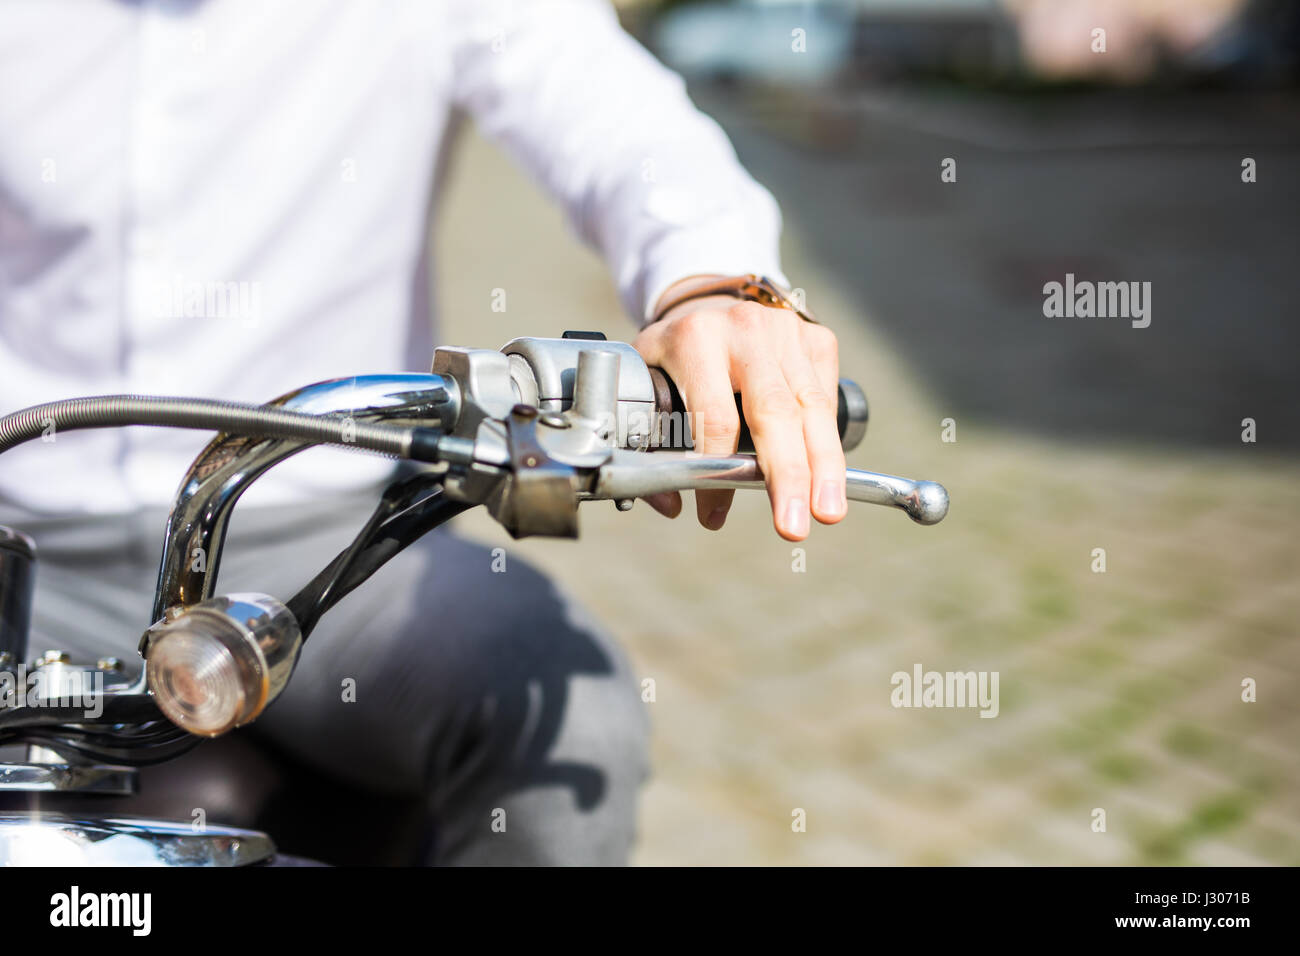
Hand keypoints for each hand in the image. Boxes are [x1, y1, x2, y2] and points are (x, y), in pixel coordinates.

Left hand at [633, 277, 846, 541]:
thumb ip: (647, 439)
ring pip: (812, 408)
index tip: (712, 514)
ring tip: (829, 511)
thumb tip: (671, 503)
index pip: (714, 417)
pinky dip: (829, 442)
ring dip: (823, 467)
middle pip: (773, 413)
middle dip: (786, 475)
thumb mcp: (647, 378)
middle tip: (793, 526)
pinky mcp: (817, 338)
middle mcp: (746, 331)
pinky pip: (827, 399)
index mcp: (696, 339)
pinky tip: (830, 479)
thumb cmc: (677, 351)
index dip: (718, 470)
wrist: (711, 299)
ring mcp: (787, 333)